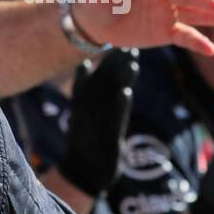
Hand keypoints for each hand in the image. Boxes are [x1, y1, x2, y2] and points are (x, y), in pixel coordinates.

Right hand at [58, 48, 139, 196]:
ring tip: (133, 62)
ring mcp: (95, 122)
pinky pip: (113, 118)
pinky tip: (126, 93)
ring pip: (108, 95)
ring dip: (120, 78)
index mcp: (79, 101)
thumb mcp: (80, 111)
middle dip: (116, 62)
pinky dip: (119, 106)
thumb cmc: (86, 139)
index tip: (113, 42)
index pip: (88, 73)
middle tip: (130, 47)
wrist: (83, 170)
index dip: (102, 58)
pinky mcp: (106, 136)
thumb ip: (84, 88)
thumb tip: (86, 64)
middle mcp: (85, 109)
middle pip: (101, 80)